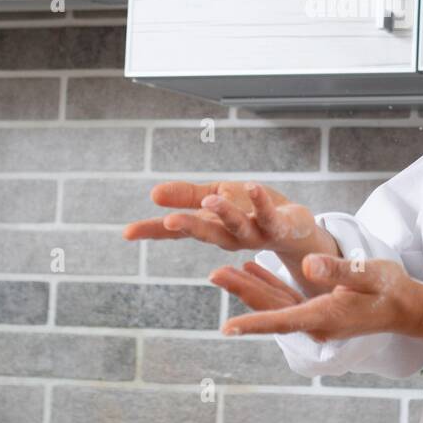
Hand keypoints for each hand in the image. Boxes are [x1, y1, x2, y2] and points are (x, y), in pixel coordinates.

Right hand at [122, 179, 340, 290]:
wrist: (295, 229)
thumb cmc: (251, 211)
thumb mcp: (217, 198)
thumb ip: (187, 196)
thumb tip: (152, 194)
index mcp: (211, 227)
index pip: (177, 231)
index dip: (153, 231)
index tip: (127, 233)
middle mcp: (229, 236)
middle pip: (205, 232)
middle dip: (189, 228)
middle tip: (170, 222)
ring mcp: (254, 234)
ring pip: (237, 226)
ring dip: (225, 214)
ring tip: (212, 200)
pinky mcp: (278, 227)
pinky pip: (268, 214)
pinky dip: (260, 201)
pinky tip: (251, 186)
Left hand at [212, 252, 422, 342]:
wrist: (406, 308)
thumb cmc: (391, 290)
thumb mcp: (368, 274)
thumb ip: (337, 270)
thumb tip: (307, 265)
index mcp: (326, 317)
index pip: (283, 320)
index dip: (254, 323)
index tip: (226, 328)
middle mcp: (316, 323)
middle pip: (272, 309)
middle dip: (243, 292)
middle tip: (215, 274)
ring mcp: (315, 319)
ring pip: (275, 303)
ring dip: (250, 287)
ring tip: (222, 272)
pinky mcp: (317, 310)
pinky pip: (286, 299)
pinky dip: (269, 284)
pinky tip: (253, 269)